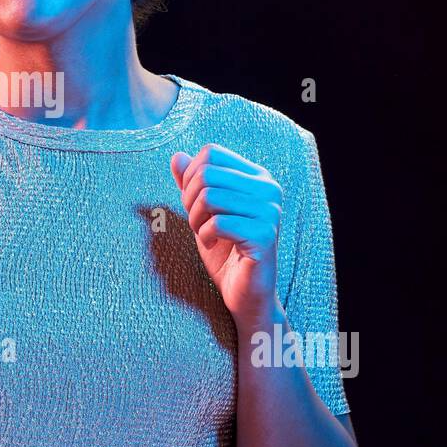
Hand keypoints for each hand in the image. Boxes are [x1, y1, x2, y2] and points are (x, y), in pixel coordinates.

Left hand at [171, 143, 282, 322]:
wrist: (244, 293)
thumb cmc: (224, 251)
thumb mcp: (202, 213)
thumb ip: (191, 184)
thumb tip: (177, 156)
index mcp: (258, 177)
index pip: (212, 153)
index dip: (190, 176)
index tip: (193, 202)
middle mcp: (269, 189)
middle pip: (207, 173)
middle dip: (189, 199)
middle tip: (195, 222)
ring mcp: (270, 211)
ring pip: (210, 196)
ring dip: (195, 219)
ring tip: (203, 234)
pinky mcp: (265, 235)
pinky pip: (218, 222)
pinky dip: (204, 235)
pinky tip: (211, 244)